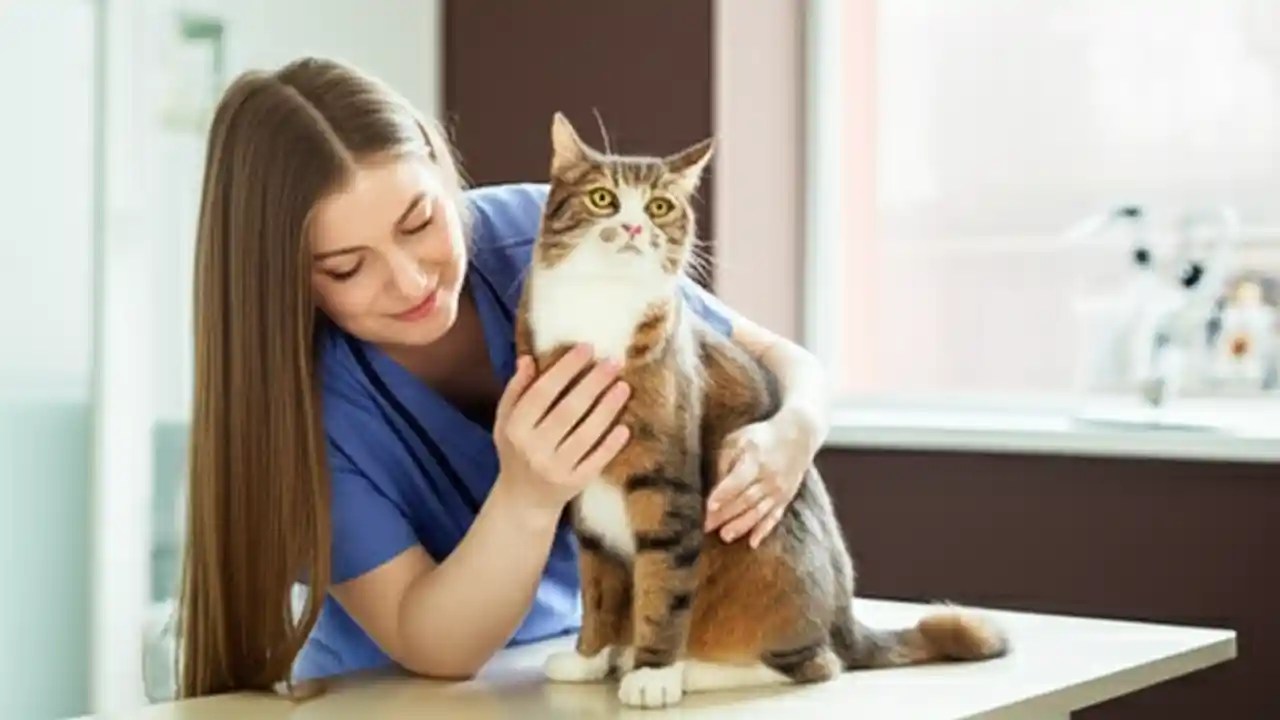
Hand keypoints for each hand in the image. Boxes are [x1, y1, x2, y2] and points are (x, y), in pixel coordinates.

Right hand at [493, 344, 631, 515]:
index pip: (542, 392)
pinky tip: (625, 427)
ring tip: (624, 386)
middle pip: (568, 410)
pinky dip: (611, 445)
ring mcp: (555, 468)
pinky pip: (596, 461)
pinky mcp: (574, 484)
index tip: (587, 348)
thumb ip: (516, 390)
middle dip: (593, 383)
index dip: (565, 368)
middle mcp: (533, 449)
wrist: (523, 502)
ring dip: (607, 409)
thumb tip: (528, 359)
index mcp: (515, 428)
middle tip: (614, 362)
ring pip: (586, 434)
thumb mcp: (505, 422)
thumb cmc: (516, 451)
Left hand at [704, 416, 811, 547]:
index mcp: (755, 460)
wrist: (798, 436)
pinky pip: (774, 517)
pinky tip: (752, 543)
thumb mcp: (738, 440)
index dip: (723, 493)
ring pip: (758, 512)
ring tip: (725, 536)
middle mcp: (769, 477)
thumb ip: (725, 461)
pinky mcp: (785, 498)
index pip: (738, 480)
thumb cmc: (760, 437)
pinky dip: (763, 531)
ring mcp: (779, 490)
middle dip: (725, 514)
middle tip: (707, 527)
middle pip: (745, 499)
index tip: (708, 506)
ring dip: (741, 526)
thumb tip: (714, 487)